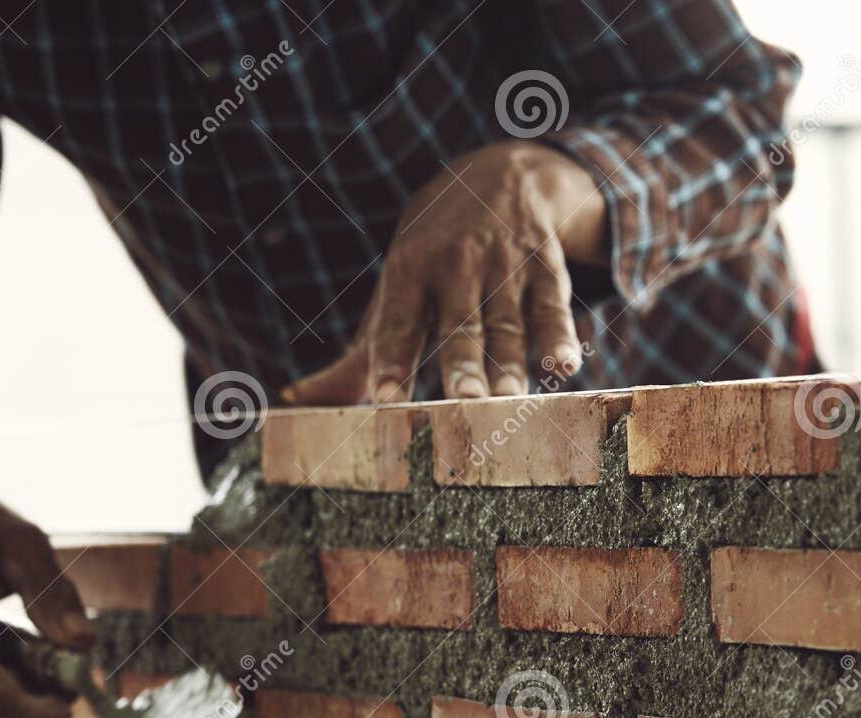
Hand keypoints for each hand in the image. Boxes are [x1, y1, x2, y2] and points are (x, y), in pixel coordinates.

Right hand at [0, 447, 94, 717]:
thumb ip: (53, 594)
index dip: (28, 706)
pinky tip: (24, 643)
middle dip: (43, 696)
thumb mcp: (22, 542)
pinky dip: (12, 674)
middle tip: (82, 674)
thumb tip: (85, 644)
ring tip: (48, 640)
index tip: (69, 709)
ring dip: (30, 682)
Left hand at [282, 141, 606, 404]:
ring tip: (510, 399)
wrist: (501, 173)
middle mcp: (455, 265)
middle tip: (465, 401)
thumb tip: (294, 398)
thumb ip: (361, 352)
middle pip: (459, 326)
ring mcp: (504, 264)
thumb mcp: (396, 287)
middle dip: (462, 363)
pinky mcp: (545, 265)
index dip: (393, 358)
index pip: (398, 322)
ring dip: (512, 363)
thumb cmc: (436, 255)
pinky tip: (565, 365)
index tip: (385, 396)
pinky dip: (560, 335)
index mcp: (409, 270)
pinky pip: (554, 306)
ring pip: (508, 324)